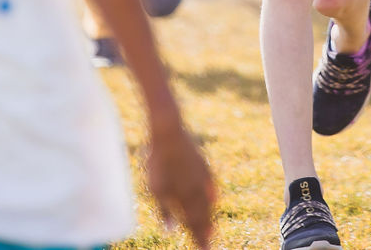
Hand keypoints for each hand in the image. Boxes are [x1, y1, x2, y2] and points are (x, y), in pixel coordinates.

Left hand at [144, 121, 215, 248]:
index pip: (194, 224)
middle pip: (203, 215)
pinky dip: (212, 196)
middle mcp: (197, 189)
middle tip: (208, 244)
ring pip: (208, 202)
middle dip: (205, 231)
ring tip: (211, 228)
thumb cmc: (158, 162)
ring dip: (209, 216)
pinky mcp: (203, 165)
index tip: (204, 249)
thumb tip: (170, 231)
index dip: (199, 238)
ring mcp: (202, 177)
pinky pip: (210, 186)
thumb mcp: (156, 187)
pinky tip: (214, 200)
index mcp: (185, 196)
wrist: (169, 133)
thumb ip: (165, 210)